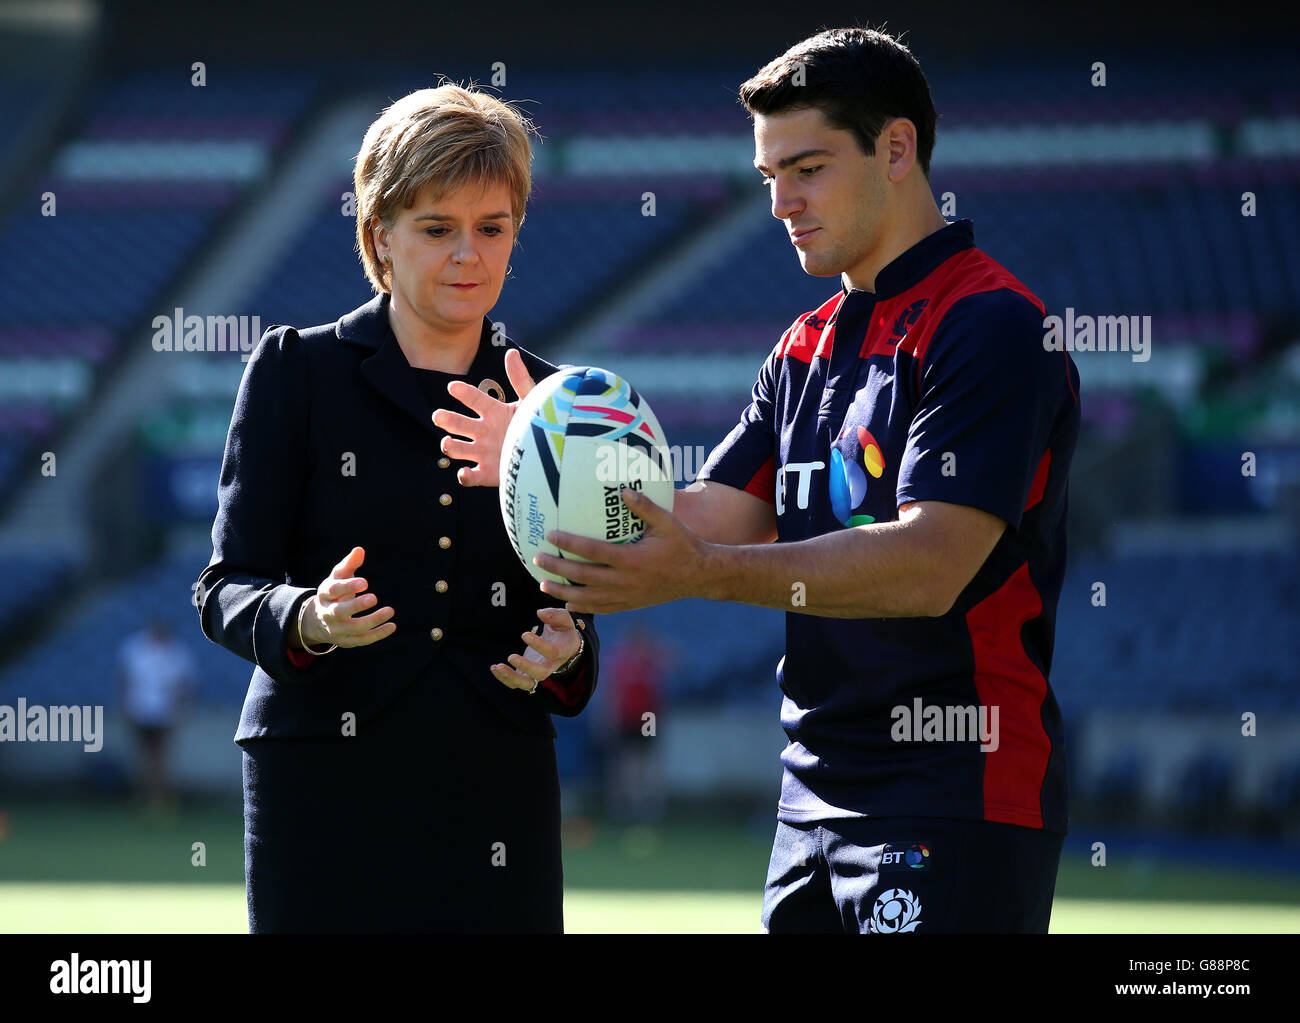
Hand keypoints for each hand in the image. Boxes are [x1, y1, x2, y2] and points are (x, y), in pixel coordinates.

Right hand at [299, 546, 395, 648]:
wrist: (318, 620)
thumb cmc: (334, 592)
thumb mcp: (338, 577)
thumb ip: (349, 564)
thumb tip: (360, 550)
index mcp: (325, 594)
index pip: (334, 590)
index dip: (348, 586)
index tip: (365, 582)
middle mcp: (328, 613)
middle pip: (340, 612)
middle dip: (356, 606)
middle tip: (374, 598)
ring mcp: (336, 629)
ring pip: (354, 628)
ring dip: (372, 620)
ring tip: (391, 610)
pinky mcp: (345, 641)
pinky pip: (362, 640)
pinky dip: (377, 634)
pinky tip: (392, 626)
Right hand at [431, 348, 535, 486]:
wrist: (550, 458)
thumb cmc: (540, 427)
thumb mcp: (531, 402)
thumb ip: (520, 380)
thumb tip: (511, 352)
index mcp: (494, 412)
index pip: (474, 399)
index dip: (463, 393)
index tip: (452, 386)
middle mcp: (484, 431)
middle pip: (459, 424)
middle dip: (447, 419)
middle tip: (439, 415)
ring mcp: (483, 452)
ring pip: (457, 448)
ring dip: (450, 446)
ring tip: (449, 443)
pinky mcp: (486, 473)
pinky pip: (470, 477)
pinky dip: (464, 476)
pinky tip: (464, 471)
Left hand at [490, 606, 581, 691]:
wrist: (565, 646)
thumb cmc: (563, 631)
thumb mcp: (565, 620)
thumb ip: (555, 615)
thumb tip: (540, 613)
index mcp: (562, 651)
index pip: (552, 652)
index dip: (539, 645)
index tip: (524, 634)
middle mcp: (551, 665)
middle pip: (540, 674)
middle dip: (525, 667)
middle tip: (510, 657)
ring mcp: (538, 672)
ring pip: (527, 683)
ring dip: (511, 677)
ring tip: (497, 667)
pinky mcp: (528, 674)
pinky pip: (517, 682)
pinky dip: (505, 678)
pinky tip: (495, 668)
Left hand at [534, 487, 707, 613]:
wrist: (700, 576)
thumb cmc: (684, 545)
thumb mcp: (668, 523)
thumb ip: (645, 507)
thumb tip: (623, 491)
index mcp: (631, 559)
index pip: (592, 551)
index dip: (570, 544)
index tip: (551, 535)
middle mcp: (625, 581)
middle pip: (583, 577)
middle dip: (557, 569)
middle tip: (537, 560)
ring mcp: (627, 596)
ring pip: (588, 598)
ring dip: (563, 592)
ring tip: (544, 585)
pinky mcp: (630, 604)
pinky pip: (602, 608)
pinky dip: (583, 607)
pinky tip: (568, 603)